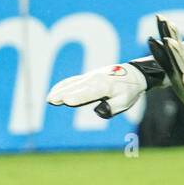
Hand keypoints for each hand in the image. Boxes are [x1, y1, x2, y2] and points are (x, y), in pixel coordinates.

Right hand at [46, 60, 160, 116]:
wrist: (133, 74)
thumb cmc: (129, 90)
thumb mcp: (125, 101)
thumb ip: (113, 107)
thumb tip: (99, 110)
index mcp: (105, 87)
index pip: (89, 93)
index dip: (78, 97)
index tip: (67, 100)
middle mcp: (95, 80)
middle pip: (77, 88)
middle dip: (64, 93)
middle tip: (52, 100)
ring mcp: (90, 77)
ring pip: (73, 84)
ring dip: (61, 90)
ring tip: (50, 98)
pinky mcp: (88, 77)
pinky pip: (73, 80)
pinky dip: (64, 85)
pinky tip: (55, 91)